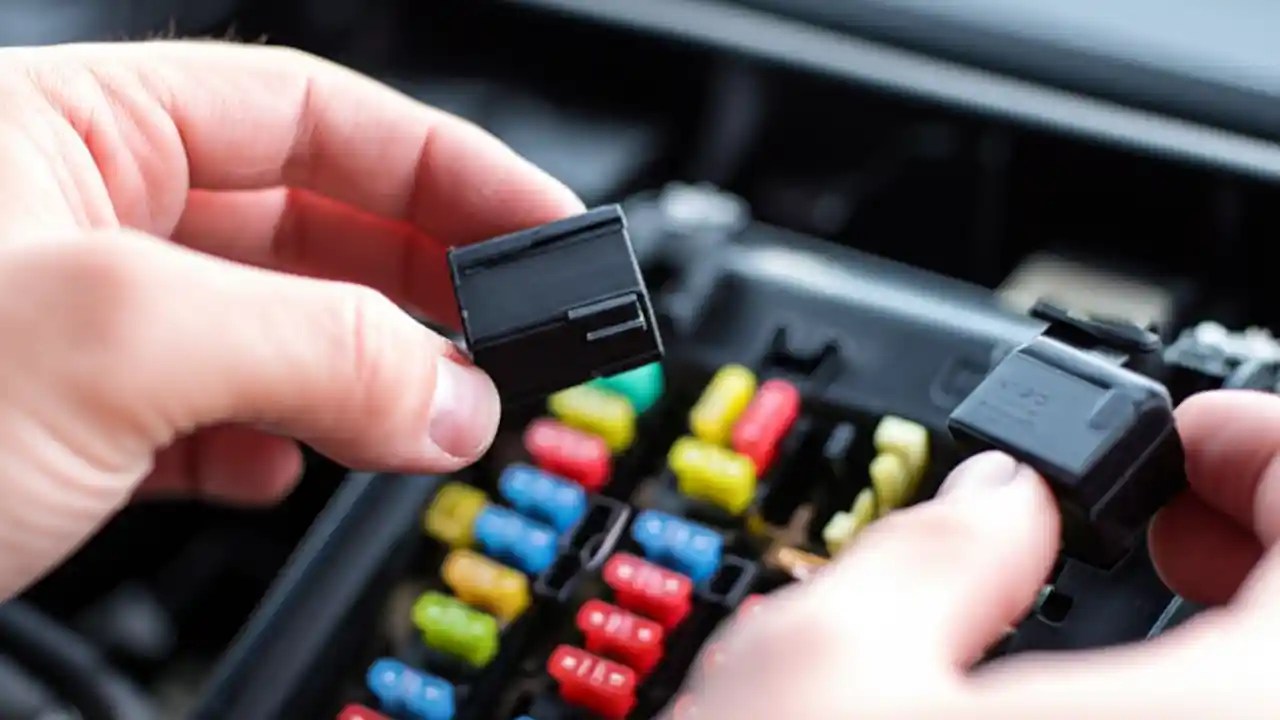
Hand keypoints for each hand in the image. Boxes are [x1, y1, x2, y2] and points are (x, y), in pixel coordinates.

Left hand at [0, 41, 581, 598]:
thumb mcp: (111, 340)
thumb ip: (312, 349)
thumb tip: (452, 396)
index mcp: (69, 129)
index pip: (308, 113)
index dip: (441, 165)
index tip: (539, 221)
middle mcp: (72, 217)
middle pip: (305, 225)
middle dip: (416, 284)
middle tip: (512, 332)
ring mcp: (71, 332)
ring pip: (265, 335)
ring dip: (356, 382)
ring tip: (427, 419)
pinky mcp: (59, 433)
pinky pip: (205, 423)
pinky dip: (267, 450)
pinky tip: (284, 469)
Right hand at [672, 390, 1276, 718]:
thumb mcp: (818, 671)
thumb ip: (929, 547)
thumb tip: (992, 498)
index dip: (1267, 446)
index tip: (1184, 438)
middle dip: (1259, 527)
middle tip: (1158, 504)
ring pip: (1270, 692)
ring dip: (1234, 617)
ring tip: (1128, 591)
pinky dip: (1194, 692)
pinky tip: (1095, 688)